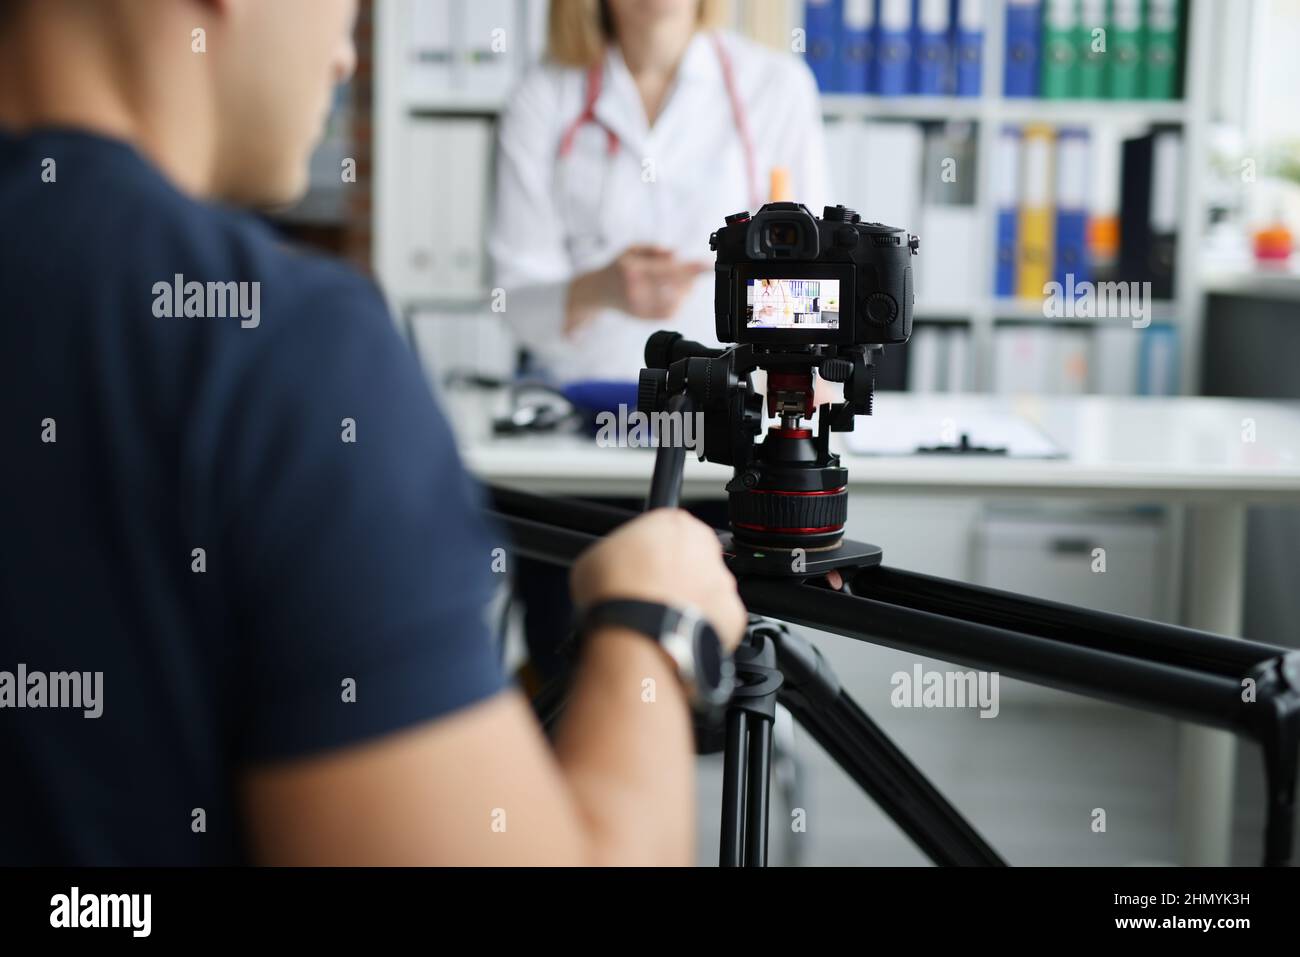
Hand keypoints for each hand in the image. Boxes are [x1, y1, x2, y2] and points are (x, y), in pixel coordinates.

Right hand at [566, 246, 709, 331]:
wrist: (598, 291)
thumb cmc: (618, 267)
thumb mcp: (631, 249)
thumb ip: (654, 249)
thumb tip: (676, 254)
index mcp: (633, 270)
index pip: (667, 269)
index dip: (690, 268)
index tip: (707, 265)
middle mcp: (635, 291)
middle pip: (674, 286)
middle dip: (690, 278)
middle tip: (696, 269)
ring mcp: (639, 308)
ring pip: (674, 301)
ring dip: (685, 290)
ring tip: (682, 280)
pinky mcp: (644, 318)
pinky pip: (669, 313)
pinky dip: (678, 302)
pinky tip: (674, 293)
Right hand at [571, 509, 745, 653]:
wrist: (638, 636)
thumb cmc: (617, 595)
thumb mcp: (594, 558)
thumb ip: (614, 553)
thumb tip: (612, 568)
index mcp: (673, 522)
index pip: (666, 529)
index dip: (651, 551)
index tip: (641, 566)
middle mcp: (704, 546)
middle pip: (691, 558)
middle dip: (675, 575)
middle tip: (649, 596)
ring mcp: (722, 581)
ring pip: (707, 590)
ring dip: (689, 602)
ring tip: (661, 620)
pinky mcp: (733, 614)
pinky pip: (717, 620)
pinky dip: (702, 628)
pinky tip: (677, 634)